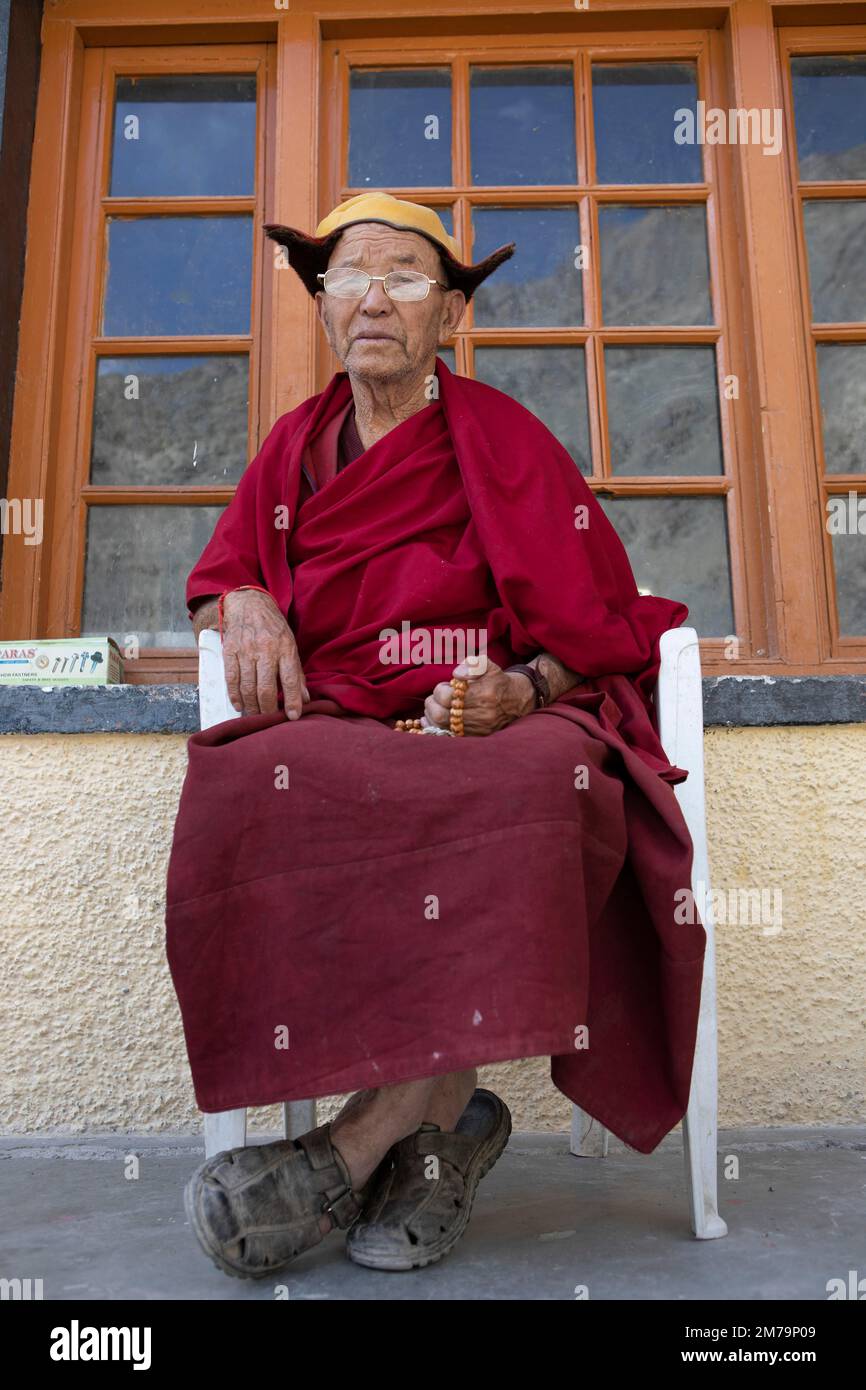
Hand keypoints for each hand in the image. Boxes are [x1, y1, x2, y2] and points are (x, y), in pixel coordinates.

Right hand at [221, 589, 309, 717]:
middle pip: (266, 688)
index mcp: (285, 648)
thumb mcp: (291, 645)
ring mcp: (245, 650)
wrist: (248, 604)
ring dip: (251, 706)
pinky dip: (235, 696)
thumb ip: (296, 672)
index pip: (290, 679)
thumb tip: (304, 699)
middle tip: (269, 720)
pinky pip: (231, 679)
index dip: (292, 701)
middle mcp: (265, 649)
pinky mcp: (229, 651)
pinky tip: (239, 705)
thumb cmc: (273, 628)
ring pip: (247, 687)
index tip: (293, 717)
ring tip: (255, 717)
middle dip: (268, 709)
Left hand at [423, 656, 534, 736]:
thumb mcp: (488, 665)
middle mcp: (481, 715)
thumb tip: (456, 674)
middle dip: (432, 705)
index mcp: (483, 695)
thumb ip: (472, 664)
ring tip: (434, 707)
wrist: (517, 700)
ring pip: (442, 728)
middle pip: (441, 715)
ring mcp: (478, 729)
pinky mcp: (476, 737)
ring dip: (432, 717)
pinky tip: (433, 721)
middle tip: (435, 698)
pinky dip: (437, 728)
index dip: (439, 691)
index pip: (448, 698)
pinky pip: (449, 736)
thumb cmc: (497, 681)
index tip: (444, 687)